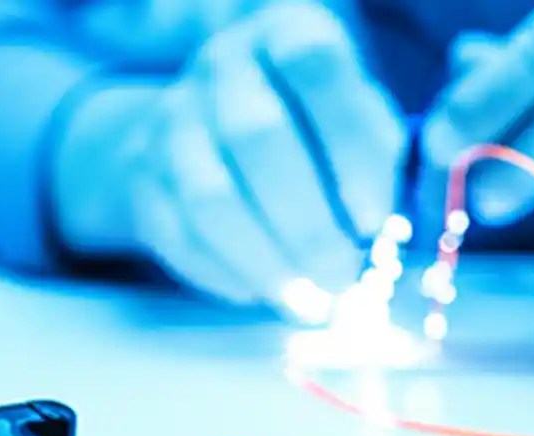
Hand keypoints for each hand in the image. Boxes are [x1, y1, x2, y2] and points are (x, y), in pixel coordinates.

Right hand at [52, 0, 407, 311]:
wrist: (202, 125)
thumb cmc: (308, 127)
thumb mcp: (354, 114)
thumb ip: (380, 157)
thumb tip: (388, 234)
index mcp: (284, 35)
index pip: (314, 72)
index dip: (350, 149)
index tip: (375, 220)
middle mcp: (221, 68)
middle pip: (257, 139)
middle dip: (308, 222)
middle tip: (343, 278)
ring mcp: (172, 123)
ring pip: (209, 197)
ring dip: (264, 260)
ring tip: (307, 302)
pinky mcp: (145, 180)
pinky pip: (178, 235)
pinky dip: (226, 274)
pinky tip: (264, 293)